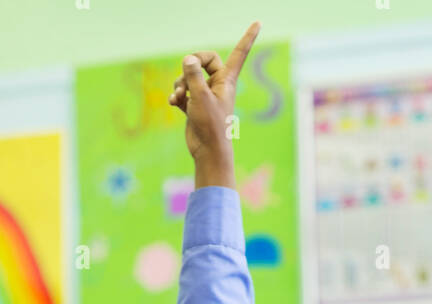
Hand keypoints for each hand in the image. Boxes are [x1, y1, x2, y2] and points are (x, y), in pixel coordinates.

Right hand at [167, 21, 259, 180]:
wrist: (207, 152)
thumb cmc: (210, 126)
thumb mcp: (200, 96)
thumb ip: (193, 75)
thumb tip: (188, 58)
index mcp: (227, 79)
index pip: (239, 52)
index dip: (248, 37)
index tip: (258, 22)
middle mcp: (218, 85)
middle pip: (203, 60)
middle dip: (190, 66)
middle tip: (186, 77)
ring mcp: (205, 95)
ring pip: (189, 77)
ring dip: (180, 84)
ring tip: (179, 96)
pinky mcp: (194, 106)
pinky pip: (182, 92)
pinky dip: (176, 96)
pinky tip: (173, 102)